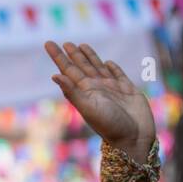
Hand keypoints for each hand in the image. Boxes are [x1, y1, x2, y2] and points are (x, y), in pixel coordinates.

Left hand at [45, 41, 155, 157]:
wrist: (134, 138)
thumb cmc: (110, 125)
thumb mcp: (88, 108)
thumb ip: (72, 92)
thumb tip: (54, 75)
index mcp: (85, 91)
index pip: (68, 70)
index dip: (59, 57)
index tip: (48, 43)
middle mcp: (97, 89)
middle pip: (82, 67)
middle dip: (73, 55)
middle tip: (65, 42)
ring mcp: (112, 89)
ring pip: (98, 68)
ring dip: (90, 58)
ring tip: (82, 46)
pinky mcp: (128, 90)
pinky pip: (118, 75)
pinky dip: (113, 68)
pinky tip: (107, 62)